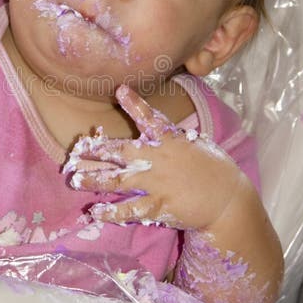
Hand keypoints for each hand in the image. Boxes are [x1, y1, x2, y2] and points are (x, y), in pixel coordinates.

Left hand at [64, 84, 243, 232]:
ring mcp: (157, 184)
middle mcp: (159, 159)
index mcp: (171, 140)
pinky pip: (130, 210)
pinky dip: (111, 212)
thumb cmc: (212, 169)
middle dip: (96, 149)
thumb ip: (173, 137)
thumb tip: (159, 127)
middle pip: (121, 151)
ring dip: (94, 180)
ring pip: (118, 181)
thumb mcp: (196, 145)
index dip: (135, 104)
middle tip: (77, 149)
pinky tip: (95, 211)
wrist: (227, 200)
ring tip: (75, 180)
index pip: (151, 118)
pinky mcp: (158, 207)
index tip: (120, 90)